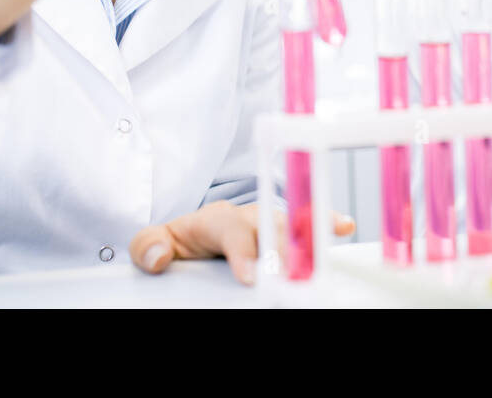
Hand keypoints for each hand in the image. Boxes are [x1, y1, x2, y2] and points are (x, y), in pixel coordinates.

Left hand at [130, 201, 356, 284]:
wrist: (192, 238)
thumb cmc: (177, 241)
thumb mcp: (153, 243)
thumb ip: (148, 247)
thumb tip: (159, 258)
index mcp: (215, 218)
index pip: (231, 228)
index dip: (243, 250)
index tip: (250, 276)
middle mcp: (248, 217)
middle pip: (269, 224)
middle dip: (280, 245)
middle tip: (290, 270)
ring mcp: (268, 225)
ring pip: (290, 224)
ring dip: (308, 233)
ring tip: (327, 245)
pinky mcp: (283, 236)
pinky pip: (305, 227)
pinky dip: (324, 224)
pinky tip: (343, 226)